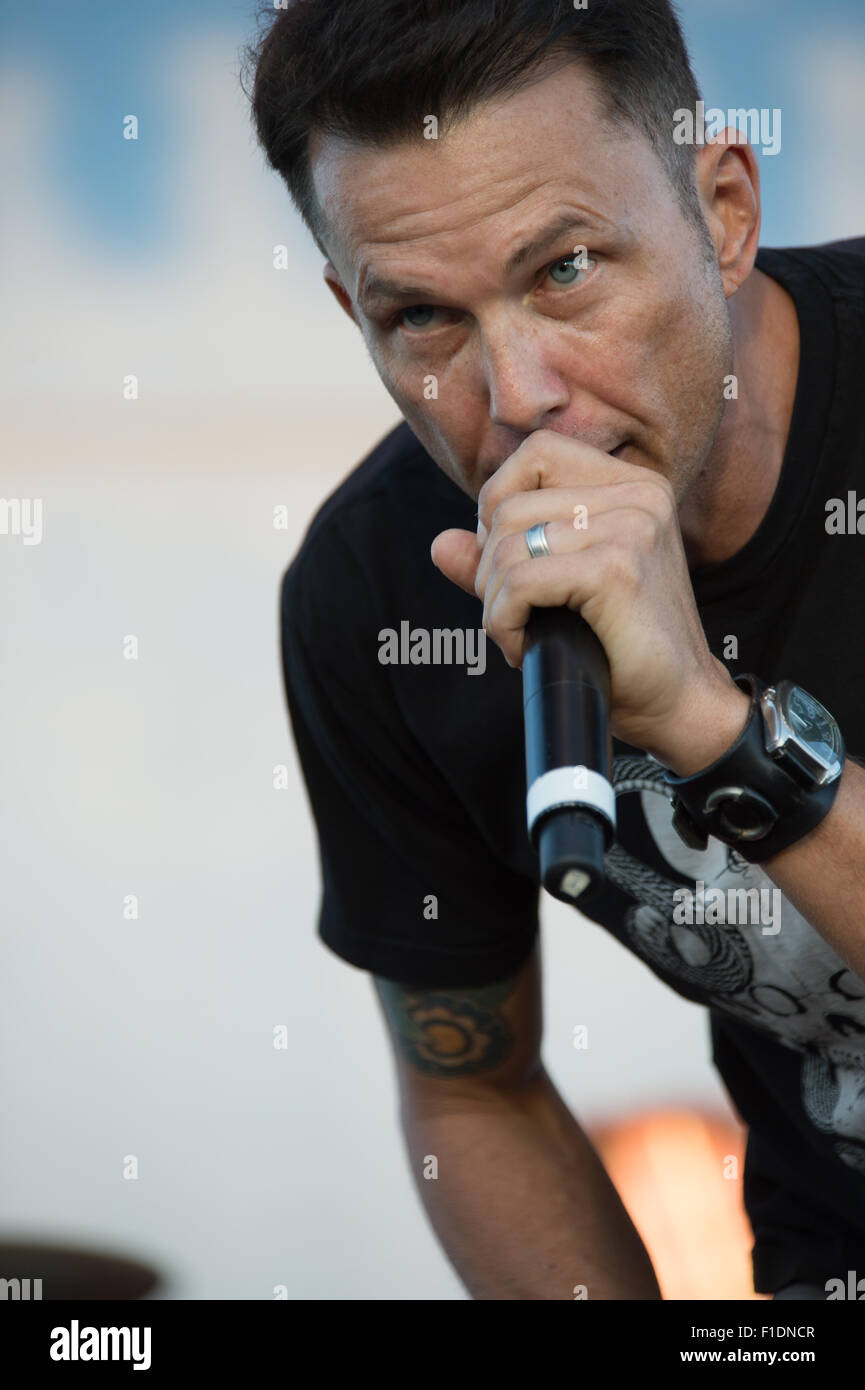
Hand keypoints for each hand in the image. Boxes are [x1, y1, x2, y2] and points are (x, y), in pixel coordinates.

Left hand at [430, 429, 749, 773]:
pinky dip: (503, 620)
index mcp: (633, 485)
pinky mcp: (616, 569)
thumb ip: (505, 562)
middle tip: (510, 614)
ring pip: (507, 543)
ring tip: (520, 634)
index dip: (498, 501)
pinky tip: (522, 646)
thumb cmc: (622, 650)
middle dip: (488, 567)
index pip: (537, 453)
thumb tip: (440, 543)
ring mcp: (631, 528)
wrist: (680, 706)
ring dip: (494, 601)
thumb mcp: (560, 593)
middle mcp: (638, 496)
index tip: (506, 560)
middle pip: (510, 504)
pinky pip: (520, 581)